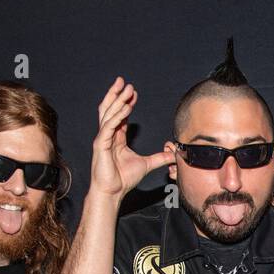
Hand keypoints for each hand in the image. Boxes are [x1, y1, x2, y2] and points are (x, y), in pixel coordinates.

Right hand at [89, 77, 172, 198]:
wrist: (112, 192)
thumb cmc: (122, 179)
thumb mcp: (146, 164)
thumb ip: (159, 158)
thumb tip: (173, 154)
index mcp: (115, 138)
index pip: (120, 116)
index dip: (126, 103)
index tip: (134, 93)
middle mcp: (107, 135)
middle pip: (110, 109)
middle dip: (117, 94)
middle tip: (124, 82)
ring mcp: (102, 139)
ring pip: (108, 114)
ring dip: (117, 100)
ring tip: (125, 88)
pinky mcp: (100, 145)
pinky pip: (109, 126)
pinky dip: (118, 116)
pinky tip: (126, 107)